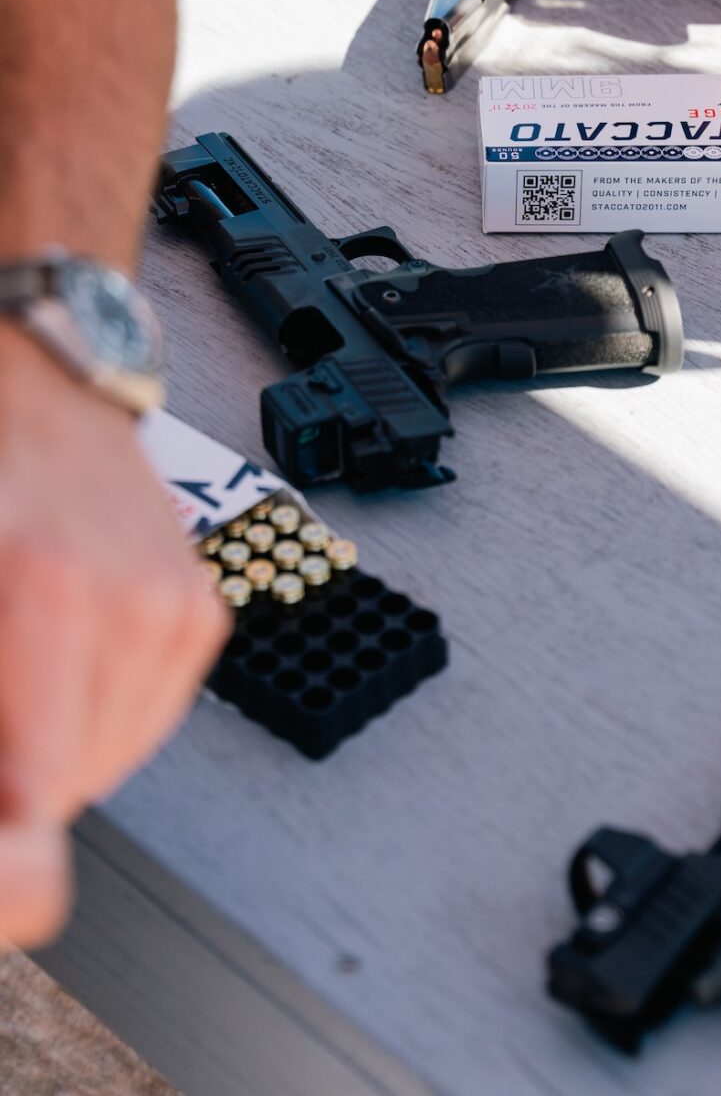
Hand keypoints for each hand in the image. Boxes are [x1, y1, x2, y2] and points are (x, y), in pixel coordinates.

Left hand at [0, 328, 227, 945]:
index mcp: (50, 591)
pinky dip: (103, 713)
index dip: (15, 825)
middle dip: (26, 765)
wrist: (45, 387)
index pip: (41, 790)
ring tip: (28, 664)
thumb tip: (10, 797)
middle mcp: (133, 603)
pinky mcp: (204, 612)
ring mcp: (180, 608)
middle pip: (74, 782)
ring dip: (62, 743)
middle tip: (4, 693)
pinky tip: (68, 660)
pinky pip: (150, 717)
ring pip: (113, 760)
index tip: (7, 829)